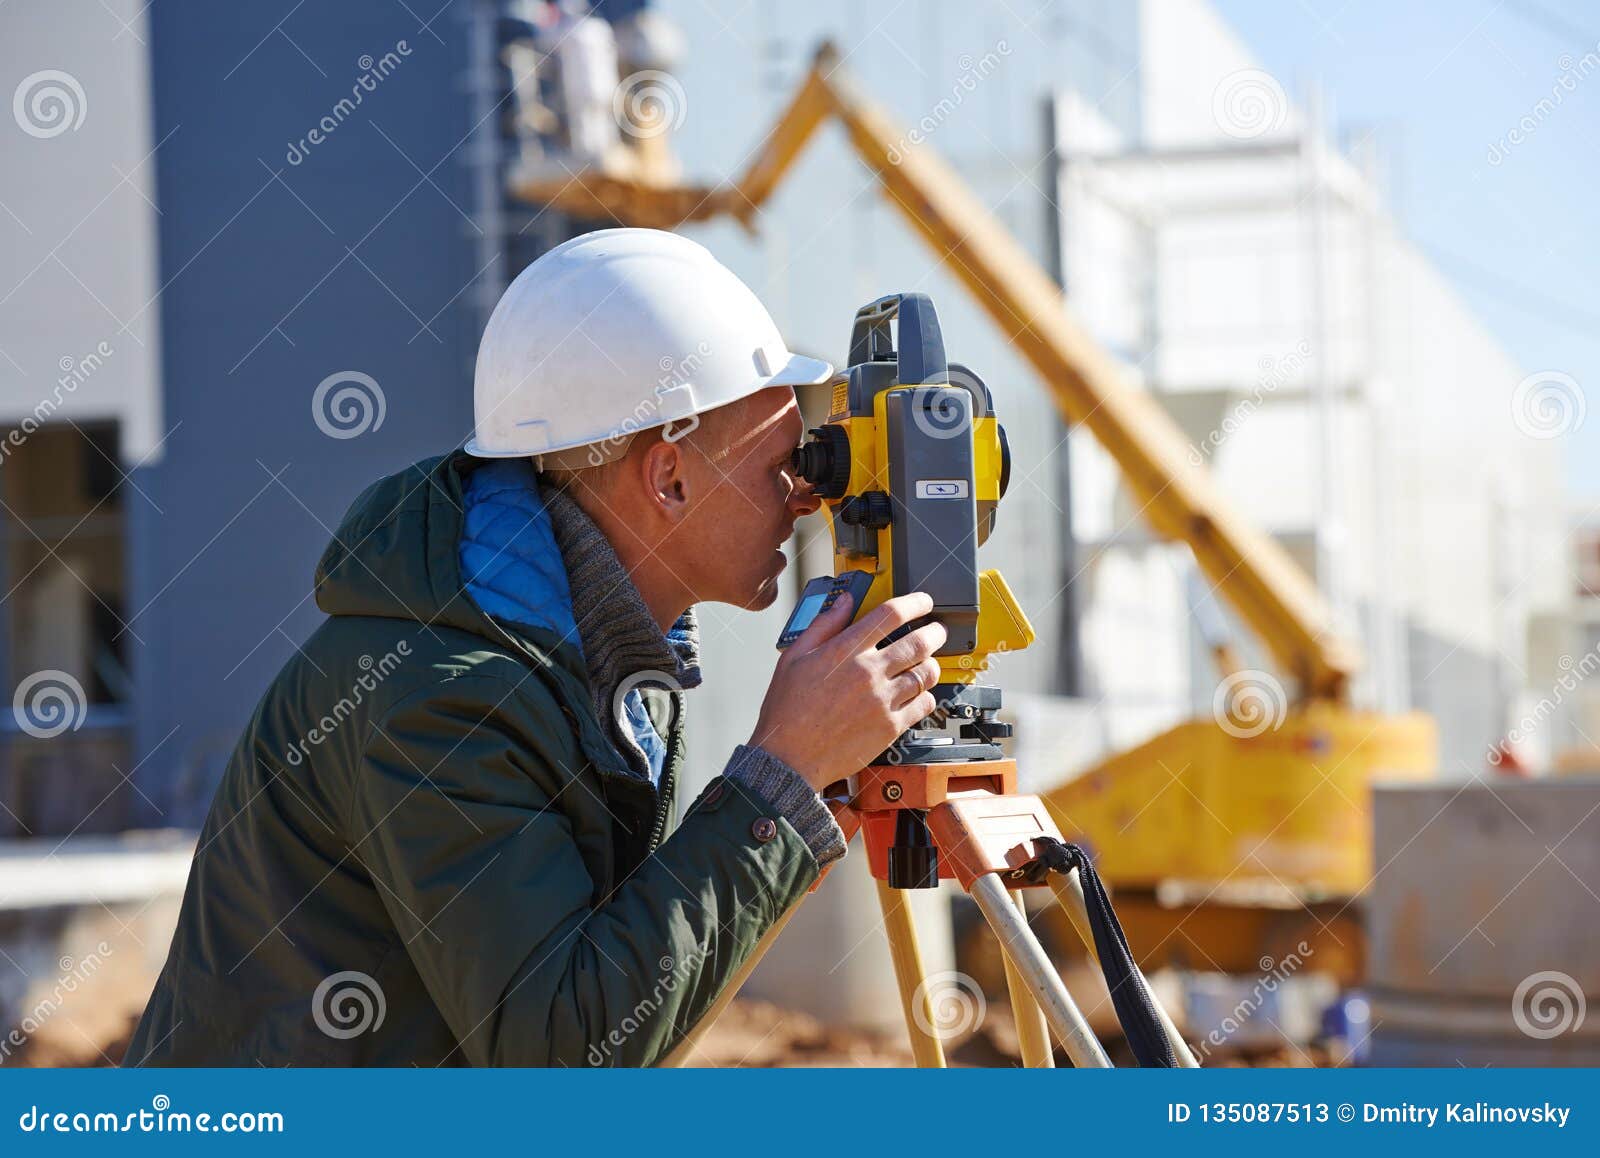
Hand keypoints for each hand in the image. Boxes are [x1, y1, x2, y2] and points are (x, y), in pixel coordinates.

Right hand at [749, 591, 945, 791]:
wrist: (789, 758)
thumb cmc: (788, 711)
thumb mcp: (794, 658)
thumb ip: (823, 625)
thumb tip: (844, 601)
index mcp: (845, 651)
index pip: (891, 614)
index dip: (915, 603)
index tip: (923, 602)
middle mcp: (868, 673)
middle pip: (919, 641)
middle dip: (935, 632)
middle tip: (937, 630)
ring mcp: (882, 701)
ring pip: (926, 673)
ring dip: (932, 664)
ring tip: (928, 663)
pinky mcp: (890, 727)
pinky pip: (924, 705)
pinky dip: (927, 696)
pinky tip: (919, 694)